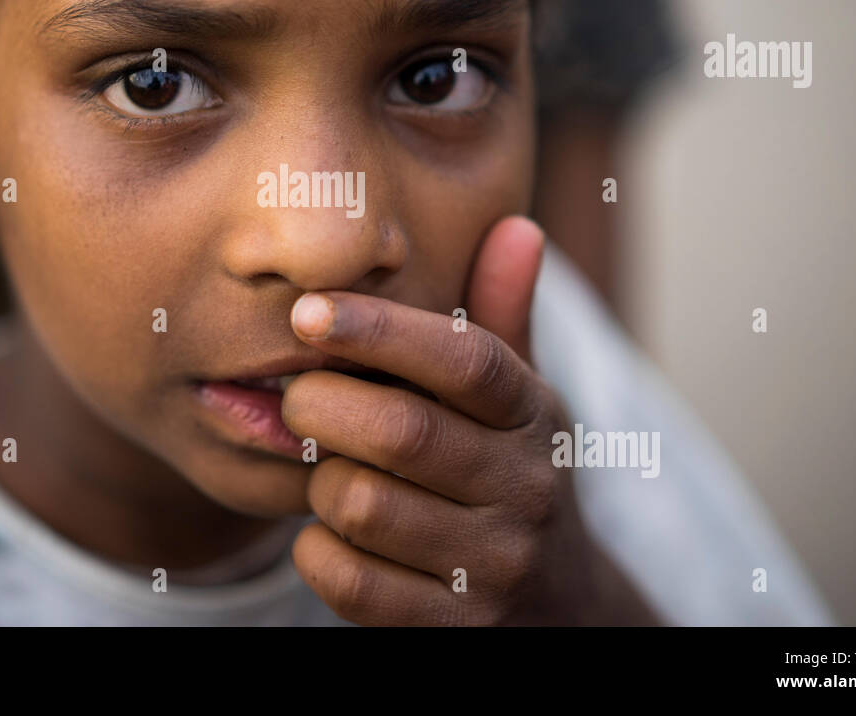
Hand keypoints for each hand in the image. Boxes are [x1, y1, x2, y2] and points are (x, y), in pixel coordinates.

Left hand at [282, 215, 660, 624]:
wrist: (559, 611)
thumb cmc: (505, 476)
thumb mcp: (515, 404)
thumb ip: (501, 319)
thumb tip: (518, 225)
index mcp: (533, 416)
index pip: (464, 359)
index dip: (381, 329)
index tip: (307, 311)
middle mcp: (527, 489)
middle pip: (402, 431)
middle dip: (322, 405)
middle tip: (296, 397)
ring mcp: (498, 566)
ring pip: (363, 505)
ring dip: (319, 482)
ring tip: (325, 469)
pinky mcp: (458, 630)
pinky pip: (350, 580)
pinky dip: (316, 550)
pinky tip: (328, 533)